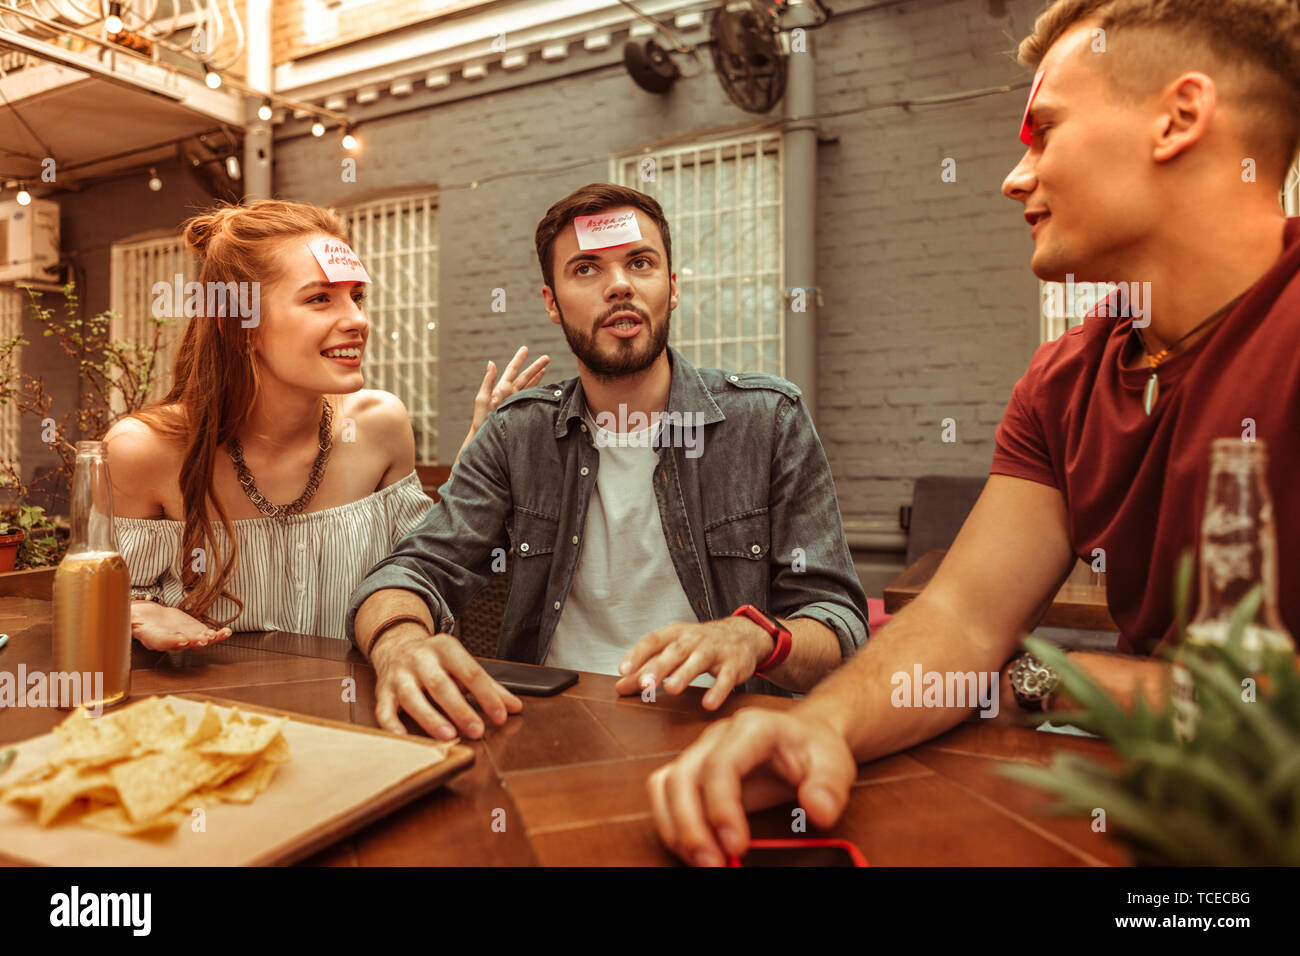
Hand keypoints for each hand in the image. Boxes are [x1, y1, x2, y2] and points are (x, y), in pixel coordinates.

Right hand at [130, 601, 232, 650]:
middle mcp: (170, 642)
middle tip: (203, 640)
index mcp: (153, 639)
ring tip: (220, 635)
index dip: (172, 641)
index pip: (163, 642)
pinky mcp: (194, 632)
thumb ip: (129, 619)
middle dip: (194, 642)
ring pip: (198, 642)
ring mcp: (184, 638)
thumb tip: (126, 616)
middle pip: (183, 644)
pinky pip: (207, 635)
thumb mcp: (130, 620)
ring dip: (209, 639)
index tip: (181, 640)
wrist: (148, 619)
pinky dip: (217, 635)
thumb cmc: (137, 620)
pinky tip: (227, 632)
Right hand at [370, 623, 522, 739]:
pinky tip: (404, 737)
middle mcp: (420, 660)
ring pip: (413, 698)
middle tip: (477, 730)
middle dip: (460, 709)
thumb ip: (489, 686)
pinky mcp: (383, 691)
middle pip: (441, 685)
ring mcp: (399, 676)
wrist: (396, 644)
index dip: (486, 695)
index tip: (500, 716)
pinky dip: (392, 725)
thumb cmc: (436, 661)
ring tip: (448, 736)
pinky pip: (384, 710)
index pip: (470, 672)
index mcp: (445, 648)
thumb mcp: (462, 664)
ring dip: (430, 718)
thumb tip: (514, 707)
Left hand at [459, 347, 549, 458]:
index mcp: (501, 388)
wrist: (485, 435)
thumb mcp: (482, 398)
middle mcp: (509, 393)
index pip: (512, 370)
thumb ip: (488, 380)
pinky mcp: (519, 409)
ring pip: (529, 385)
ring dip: (538, 377)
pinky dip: (537, 390)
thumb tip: (491, 362)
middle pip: (525, 377)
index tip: (525, 349)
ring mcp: (515, 401)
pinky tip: (543, 387)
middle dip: (535, 367)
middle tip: (547, 357)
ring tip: (545, 368)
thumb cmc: (481, 418)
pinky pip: (530, 397)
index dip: (519, 359)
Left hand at [615, 617, 774, 709]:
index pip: (653, 641)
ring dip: (684, 674)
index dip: (638, 654)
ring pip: (698, 661)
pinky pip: (726, 678)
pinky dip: (718, 690)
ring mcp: (715, 651)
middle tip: (644, 683)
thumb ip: (647, 667)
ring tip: (671, 689)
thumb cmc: (700, 644)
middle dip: (658, 667)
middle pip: (674, 652)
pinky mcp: (734, 665)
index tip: (623, 670)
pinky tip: (708, 703)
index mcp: (675, 634)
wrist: (742, 635)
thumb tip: (621, 686)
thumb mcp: (673, 650)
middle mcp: (694, 640)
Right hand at [647, 706, 856, 865]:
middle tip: (714, 864)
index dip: (721, 807)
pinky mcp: (694, 770)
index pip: (721, 764)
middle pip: (683, 777)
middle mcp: (717, 737)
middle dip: (691, 827)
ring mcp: (701, 752)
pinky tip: (693, 848)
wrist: (805, 736)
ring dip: (676, 828)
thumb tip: (818, 811)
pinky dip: (671, 823)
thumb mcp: (835, 763)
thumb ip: (829, 786)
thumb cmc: (815, 748)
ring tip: (702, 861)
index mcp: (751, 728)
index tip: (737, 846)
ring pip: (666, 785)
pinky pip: (664, 792)